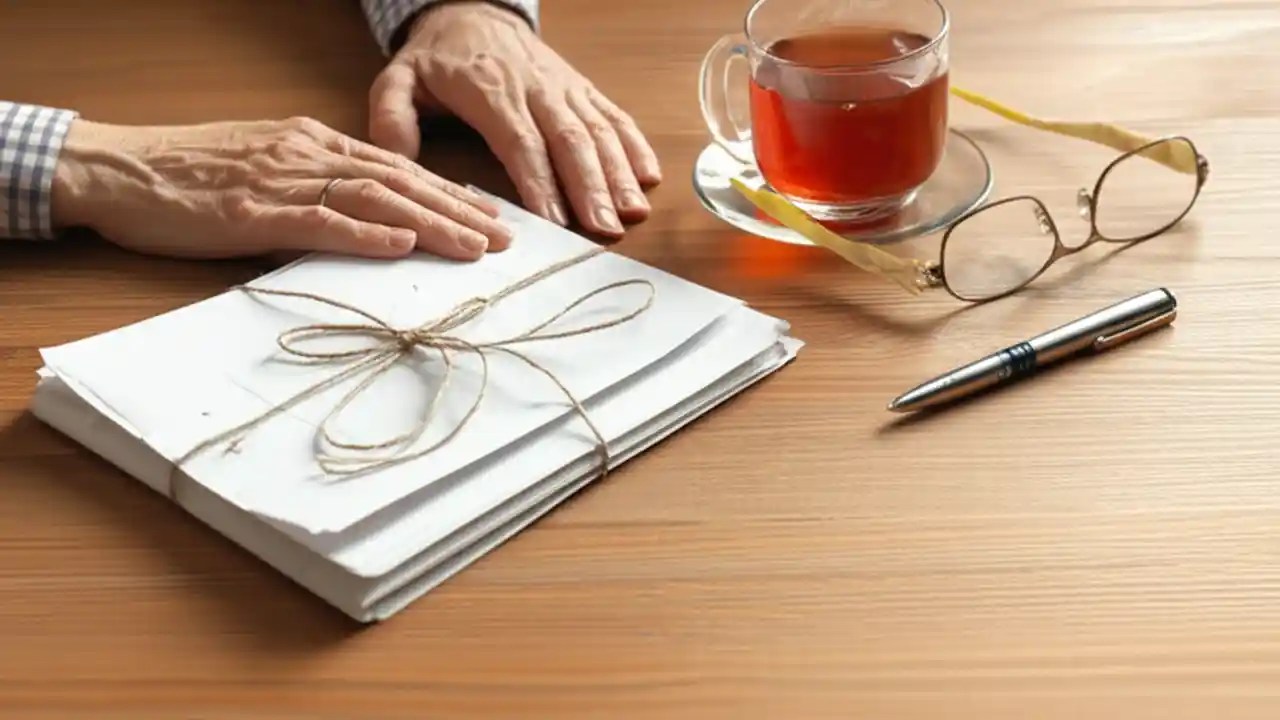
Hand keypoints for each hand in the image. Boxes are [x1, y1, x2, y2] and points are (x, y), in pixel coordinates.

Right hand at [50, 116, 512, 259]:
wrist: (117, 169)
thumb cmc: (187, 176)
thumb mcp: (262, 171)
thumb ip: (313, 190)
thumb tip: (363, 223)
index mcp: (311, 143)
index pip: (397, 167)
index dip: (448, 191)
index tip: (490, 215)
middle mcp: (306, 154)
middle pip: (400, 180)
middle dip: (458, 209)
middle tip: (505, 238)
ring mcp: (281, 181)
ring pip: (374, 198)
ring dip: (431, 223)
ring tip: (475, 247)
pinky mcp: (251, 213)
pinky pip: (318, 221)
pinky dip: (365, 234)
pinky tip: (402, 246)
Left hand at [368, 1, 661, 237]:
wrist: (472, 10)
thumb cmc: (437, 57)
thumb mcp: (398, 77)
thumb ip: (391, 114)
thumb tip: (397, 154)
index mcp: (491, 92)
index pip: (521, 142)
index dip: (541, 183)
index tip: (556, 222)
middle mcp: (536, 89)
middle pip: (570, 141)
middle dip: (591, 187)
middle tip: (604, 229)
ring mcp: (564, 88)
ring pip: (598, 131)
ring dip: (619, 173)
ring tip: (633, 213)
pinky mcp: (582, 88)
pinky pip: (614, 115)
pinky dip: (634, 145)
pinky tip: (649, 177)